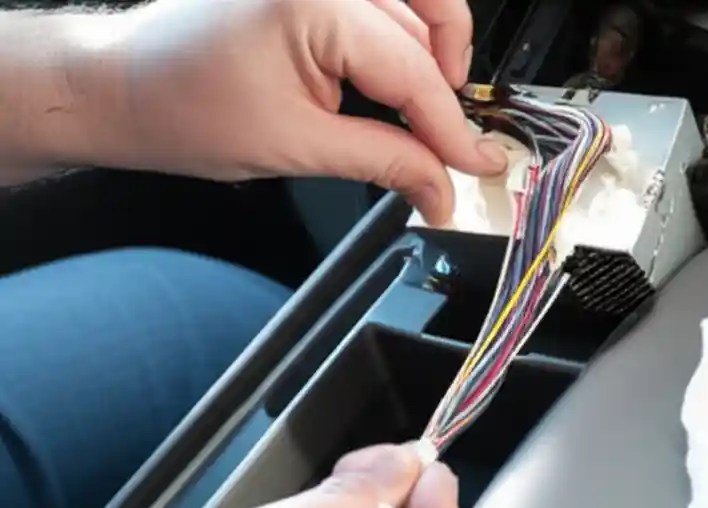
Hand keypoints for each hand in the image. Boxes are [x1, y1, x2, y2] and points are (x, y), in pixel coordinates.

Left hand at [65, 0, 506, 223]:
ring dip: (428, 67)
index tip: (479, 166)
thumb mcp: (296, 146)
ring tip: (421, 125)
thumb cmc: (180, 107)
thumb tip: (440, 183)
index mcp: (315, 2)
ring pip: (413, 16)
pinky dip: (400, 50)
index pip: (415, 71)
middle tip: (454, 148)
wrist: (122, 88)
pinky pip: (383, 11)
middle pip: (427, 30)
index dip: (452, 129)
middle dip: (446, 93)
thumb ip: (383, 160)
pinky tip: (394, 92)